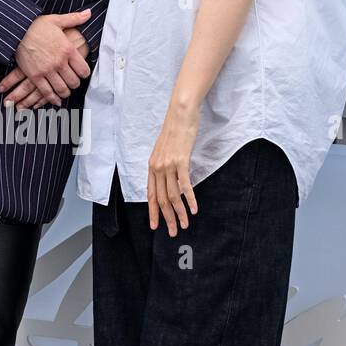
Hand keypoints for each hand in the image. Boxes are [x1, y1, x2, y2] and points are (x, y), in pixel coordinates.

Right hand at [14, 11, 91, 105]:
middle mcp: (59, 62)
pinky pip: (47, 92)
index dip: (84, 74)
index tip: (81, 74)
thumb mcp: (57, 20)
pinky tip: (56, 100)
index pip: (84, 70)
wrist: (17, 30)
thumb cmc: (36, 25)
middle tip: (73, 83)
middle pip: (74, 82)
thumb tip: (89, 13)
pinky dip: (52, 98)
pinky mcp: (35, 76)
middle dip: (75, 84)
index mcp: (68, 49)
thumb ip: (75, 19)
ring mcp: (47, 70)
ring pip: (62, 89)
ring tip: (65, 91)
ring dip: (65, 92)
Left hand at [147, 100, 200, 234]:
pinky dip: (189, 199)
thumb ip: (165, 165)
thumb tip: (170, 179)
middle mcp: (157, 167)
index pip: (151, 194)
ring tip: (185, 224)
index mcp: (152, 166)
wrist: (180, 113)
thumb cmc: (175, 129)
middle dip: (167, 218)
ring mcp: (168, 165)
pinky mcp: (181, 161)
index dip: (153, 211)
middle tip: (174, 231)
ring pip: (172, 196)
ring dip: (179, 213)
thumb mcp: (165, 149)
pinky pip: (184, 185)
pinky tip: (194, 209)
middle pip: (161, 199)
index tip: (155, 225)